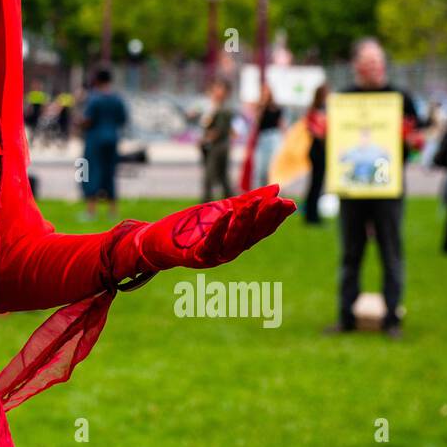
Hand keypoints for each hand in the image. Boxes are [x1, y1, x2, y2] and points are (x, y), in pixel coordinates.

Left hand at [135, 185, 295, 271]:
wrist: (158, 240)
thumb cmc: (192, 226)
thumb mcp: (222, 209)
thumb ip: (246, 201)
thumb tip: (277, 189)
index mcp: (237, 241)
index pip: (261, 230)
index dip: (276, 218)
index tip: (289, 204)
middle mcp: (228, 251)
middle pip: (252, 237)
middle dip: (266, 220)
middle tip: (279, 202)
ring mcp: (213, 256)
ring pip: (235, 242)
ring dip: (245, 223)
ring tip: (254, 203)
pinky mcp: (195, 257)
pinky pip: (211, 244)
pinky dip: (220, 229)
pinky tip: (227, 213)